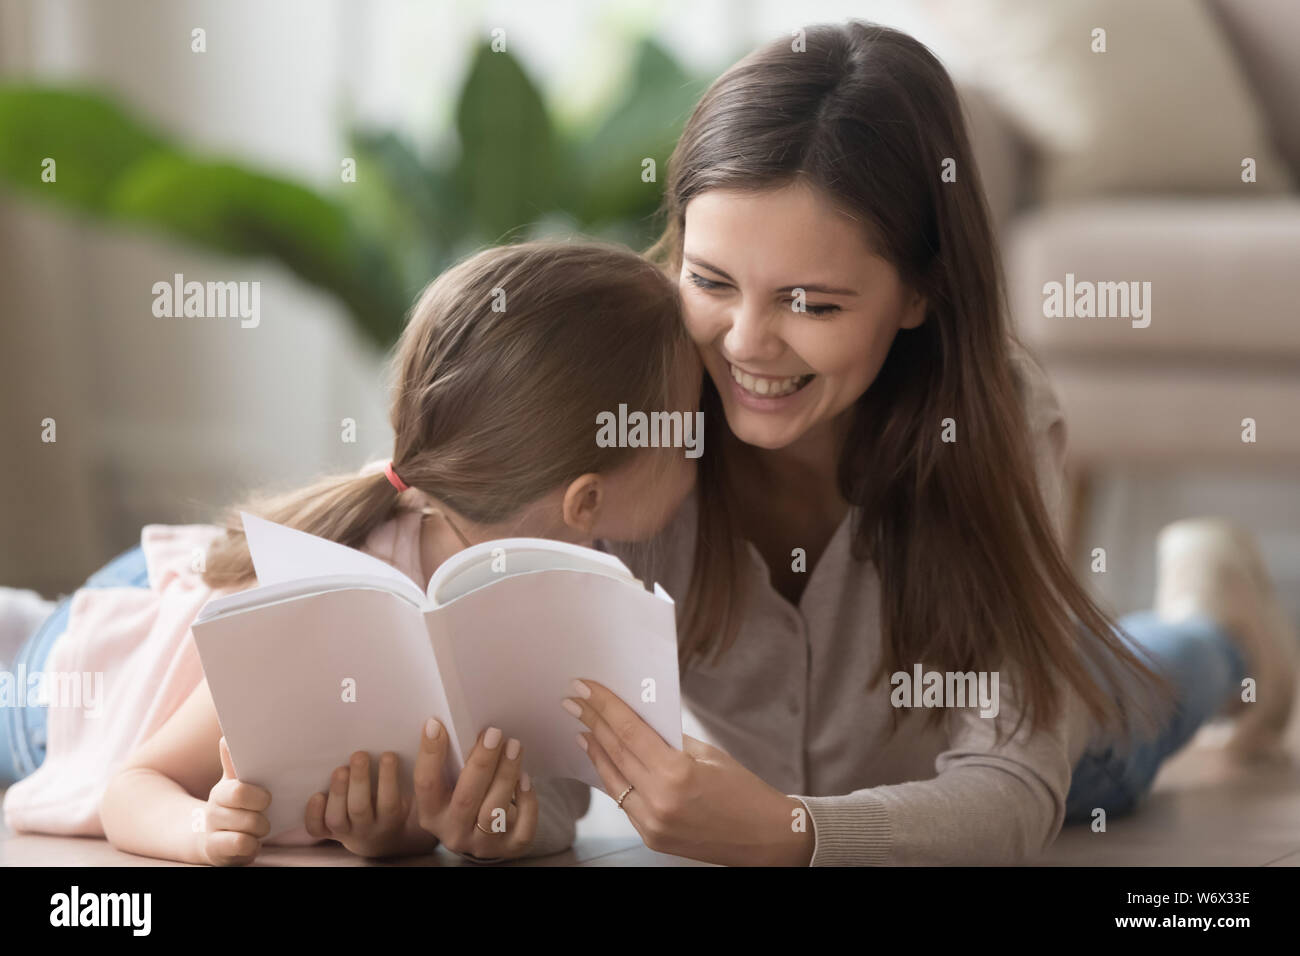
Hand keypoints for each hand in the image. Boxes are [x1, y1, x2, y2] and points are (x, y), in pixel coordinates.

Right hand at [196, 737, 271, 865]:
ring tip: (260, 826)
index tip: (268, 796)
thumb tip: (228, 735)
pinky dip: (253, 846)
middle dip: (263, 810)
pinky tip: (252, 842)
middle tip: (267, 810)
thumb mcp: (237, 783)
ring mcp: (213, 830)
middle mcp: (214, 809)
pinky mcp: (215, 851)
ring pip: (248, 830)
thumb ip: (236, 761)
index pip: (239, 790)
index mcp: (223, 790)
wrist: (211, 838)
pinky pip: (242, 846)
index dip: (258, 795)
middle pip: (246, 808)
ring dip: (260, 829)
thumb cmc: (235, 806)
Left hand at [304, 749, 432, 858]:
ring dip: (337, 791)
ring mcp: (347, 831)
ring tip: (340, 769)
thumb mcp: (416, 797)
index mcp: (392, 818)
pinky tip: (317, 795)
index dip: (388, 779)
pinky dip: (313, 814)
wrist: (384, 838)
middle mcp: (368, 827)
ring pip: (337, 817)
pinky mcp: (330, 833)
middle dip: (359, 779)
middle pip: (359, 808)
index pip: (389, 803)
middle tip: (359, 754)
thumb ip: (421, 773)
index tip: (389, 754)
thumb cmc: (401, 805)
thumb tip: (430, 730)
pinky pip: (317, 829)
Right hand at [412, 720, 538, 861]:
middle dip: (482, 762)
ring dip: (506, 774)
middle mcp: (453, 832)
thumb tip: (447, 721)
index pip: (426, 783)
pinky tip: (526, 778)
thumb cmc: (462, 796)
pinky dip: (527, 802)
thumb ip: (447, 762)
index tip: (436, 724)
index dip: (430, 754)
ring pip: (494, 810)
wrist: (481, 836)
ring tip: (514, 746)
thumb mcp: (446, 786)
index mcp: (431, 813)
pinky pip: (522, 828)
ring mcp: (481, 843)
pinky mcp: (509, 848)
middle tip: (493, 733)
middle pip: (466, 798)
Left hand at [564, 679, 814, 865]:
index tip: (584, 687)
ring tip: (581, 728)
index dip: (603, 706)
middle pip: (615, 752)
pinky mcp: (651, 838)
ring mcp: (652, 824)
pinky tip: (604, 761)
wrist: (765, 838)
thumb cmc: (744, 791)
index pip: (628, 731)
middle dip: (591, 722)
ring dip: (595, 751)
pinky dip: (611, 778)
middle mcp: (659, 801)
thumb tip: (638, 721)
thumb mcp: (708, 755)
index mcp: (676, 774)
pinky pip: (623, 802)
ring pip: (612, 779)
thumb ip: (670, 740)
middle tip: (573, 701)